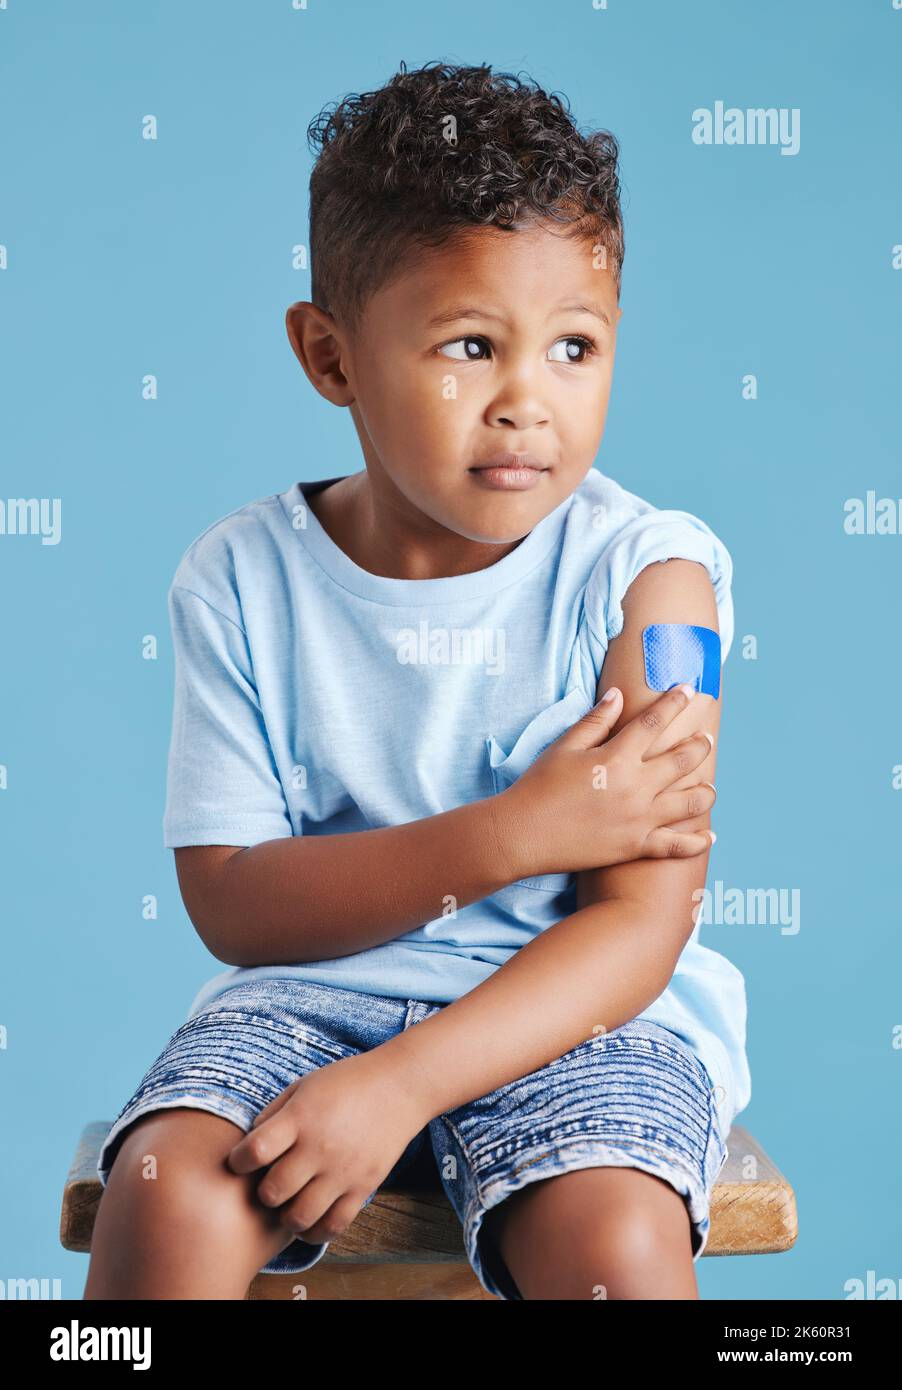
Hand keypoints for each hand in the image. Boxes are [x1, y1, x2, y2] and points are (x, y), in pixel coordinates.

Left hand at [226, 1049, 426, 1245]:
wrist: (399, 1087)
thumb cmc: (346, 1082)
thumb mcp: (304, 1086)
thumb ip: (273, 1115)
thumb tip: (248, 1147)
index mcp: (301, 1117)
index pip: (255, 1151)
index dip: (238, 1160)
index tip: (241, 1160)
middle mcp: (320, 1147)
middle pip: (273, 1191)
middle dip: (262, 1193)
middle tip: (267, 1184)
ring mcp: (344, 1171)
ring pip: (300, 1217)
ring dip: (286, 1216)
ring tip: (288, 1204)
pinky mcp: (364, 1187)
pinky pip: (334, 1226)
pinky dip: (315, 1231)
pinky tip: (310, 1219)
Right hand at [496, 683, 715, 876]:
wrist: (523, 835)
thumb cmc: (539, 787)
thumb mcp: (564, 747)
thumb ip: (595, 721)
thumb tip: (618, 695)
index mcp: (617, 757)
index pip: (654, 722)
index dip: (674, 702)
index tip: (688, 689)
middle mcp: (635, 786)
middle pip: (682, 760)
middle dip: (699, 746)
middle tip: (706, 739)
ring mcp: (639, 819)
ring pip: (689, 803)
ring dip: (705, 790)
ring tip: (710, 785)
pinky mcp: (635, 847)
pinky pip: (676, 846)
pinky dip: (696, 842)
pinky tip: (709, 835)